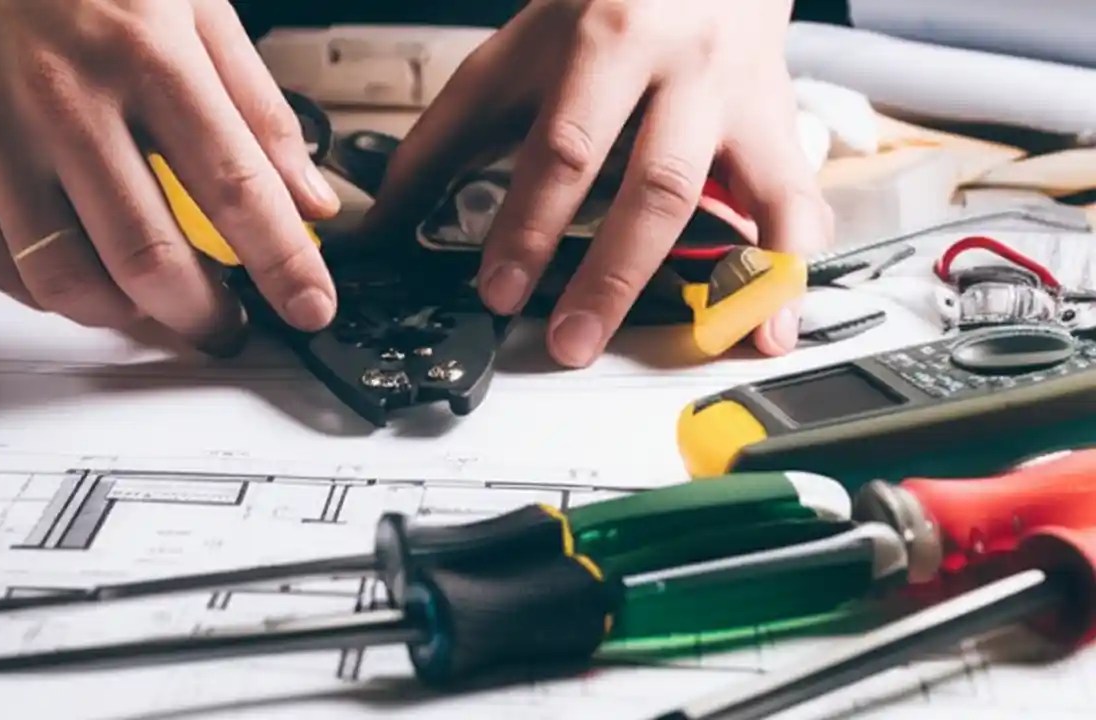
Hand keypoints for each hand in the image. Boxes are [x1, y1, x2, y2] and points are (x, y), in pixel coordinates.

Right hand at [0, 0, 340, 354]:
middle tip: (227, 327)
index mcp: (147, 52)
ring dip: (130, 319)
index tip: (311, 309)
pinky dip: (56, 296)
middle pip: (149, 257)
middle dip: (204, 317)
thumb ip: (255, 103)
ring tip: (159, 311)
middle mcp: (67, 99)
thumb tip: (310, 197)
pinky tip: (90, 282)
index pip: (236, 186)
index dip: (284, 264)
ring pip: (68, 280)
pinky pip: (3, 266)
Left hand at [367, 0, 832, 366]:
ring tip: (687, 346)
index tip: (499, 290)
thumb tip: (382, 220)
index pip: (564, 147)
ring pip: (735, 198)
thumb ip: (449, 136)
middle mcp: (683, 70)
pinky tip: (772, 327)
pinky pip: (797, 205)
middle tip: (569, 340)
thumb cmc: (602, 10)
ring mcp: (739, 103)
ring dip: (708, 284)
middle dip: (609, 273)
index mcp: (606, 42)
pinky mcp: (778, 131)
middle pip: (652, 184)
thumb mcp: (516, 57)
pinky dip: (788, 270)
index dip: (529, 224)